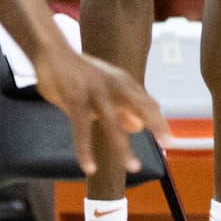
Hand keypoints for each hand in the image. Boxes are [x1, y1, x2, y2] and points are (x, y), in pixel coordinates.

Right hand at [38, 48, 167, 176]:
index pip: (147, 102)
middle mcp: (113, 84)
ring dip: (123, 146)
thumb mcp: (104, 90)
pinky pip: (81, 128)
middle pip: (140, 104)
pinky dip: (86, 149)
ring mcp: (94, 90)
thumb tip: (138, 127)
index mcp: (122, 82)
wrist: (52, 52)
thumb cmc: (79, 73)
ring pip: (112, 121)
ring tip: (133, 167)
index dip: (158, 120)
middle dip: (156, 123)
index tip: (169, 140)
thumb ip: (120, 108)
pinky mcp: (75, 98)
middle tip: (168, 143)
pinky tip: (89, 167)